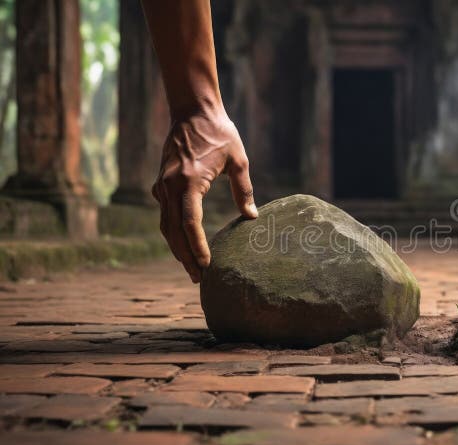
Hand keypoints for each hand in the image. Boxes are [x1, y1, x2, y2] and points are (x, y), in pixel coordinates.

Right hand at [152, 110, 257, 282]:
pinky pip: (165, 214)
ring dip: (177, 248)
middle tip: (199, 279)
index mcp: (189, 180)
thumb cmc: (219, 132)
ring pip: (166, 225)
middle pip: (174, 231)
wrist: (191, 109)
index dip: (197, 246)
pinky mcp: (161, 183)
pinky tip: (183, 246)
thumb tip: (252, 217)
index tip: (206, 264)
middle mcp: (170, 186)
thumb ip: (243, 189)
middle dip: (185, 256)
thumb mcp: (238, 159)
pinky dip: (173, 232)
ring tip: (191, 268)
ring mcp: (163, 185)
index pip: (190, 223)